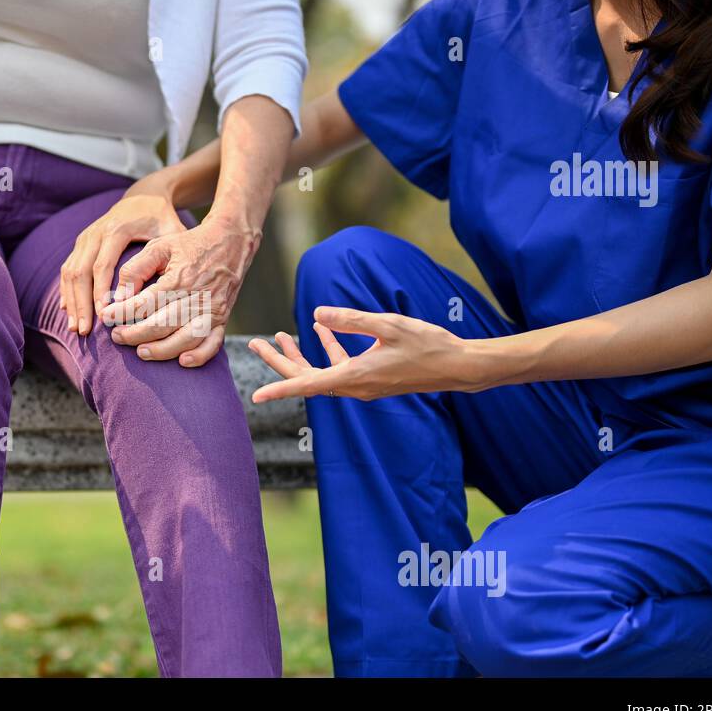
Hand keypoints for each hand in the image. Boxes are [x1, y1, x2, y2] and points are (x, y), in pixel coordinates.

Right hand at [58, 183, 186, 336]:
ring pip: (69, 272)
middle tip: (83, 331)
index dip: (99, 294)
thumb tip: (167, 286)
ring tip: (74, 328)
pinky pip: (68, 269)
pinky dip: (66, 291)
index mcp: (116, 230)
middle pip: (80, 272)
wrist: (143, 196)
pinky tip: (68, 311)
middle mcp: (95, 233)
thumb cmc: (161, 217)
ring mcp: (84, 237)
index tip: (102, 318)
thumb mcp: (170, 230)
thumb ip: (168, 254)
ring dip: (71, 302)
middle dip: (81, 304)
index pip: (102, 266)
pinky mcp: (80, 243)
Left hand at [100, 215, 260, 367]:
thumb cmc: (190, 244)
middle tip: (116, 336)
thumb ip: (136, 269)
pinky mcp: (222, 319)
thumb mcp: (160, 246)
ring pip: (185, 339)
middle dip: (135, 335)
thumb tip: (119, 296)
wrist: (230, 243)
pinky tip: (182, 361)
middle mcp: (196, 298)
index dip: (122, 313)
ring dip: (162, 350)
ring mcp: (212, 311)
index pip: (144, 303)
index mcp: (178, 279)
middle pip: (162, 325)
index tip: (106, 316)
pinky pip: (213, 344)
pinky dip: (199, 356)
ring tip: (141, 352)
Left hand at [249, 306, 494, 402]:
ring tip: (279, 336)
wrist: (458, 366)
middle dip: (279, 362)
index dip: (280, 389)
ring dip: (301, 355)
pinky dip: (327, 350)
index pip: (308, 385)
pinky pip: (339, 368)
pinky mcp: (372, 378)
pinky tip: (320, 329)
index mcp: (356, 377)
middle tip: (253, 345)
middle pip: (307, 378)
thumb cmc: (427, 344)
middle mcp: (355, 387)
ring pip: (321, 373)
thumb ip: (351, 319)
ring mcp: (364, 385)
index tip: (256, 397)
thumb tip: (317, 313)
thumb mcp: (387, 324)